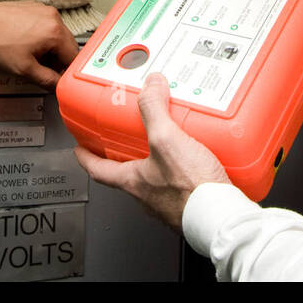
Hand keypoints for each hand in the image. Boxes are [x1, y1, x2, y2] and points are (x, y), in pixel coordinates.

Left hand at [0, 1, 78, 88]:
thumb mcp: (24, 69)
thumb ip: (47, 80)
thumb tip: (58, 85)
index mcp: (55, 31)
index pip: (74, 57)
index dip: (66, 71)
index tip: (58, 78)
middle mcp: (52, 16)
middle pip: (67, 44)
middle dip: (57, 59)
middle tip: (41, 69)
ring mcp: (42, 9)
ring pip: (56, 34)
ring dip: (49, 48)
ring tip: (29, 55)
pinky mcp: (33, 7)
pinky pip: (45, 25)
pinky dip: (41, 36)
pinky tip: (25, 44)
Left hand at [74, 73, 230, 229]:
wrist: (222, 216)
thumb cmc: (191, 190)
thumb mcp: (166, 140)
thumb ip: (154, 109)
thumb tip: (149, 86)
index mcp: (134, 181)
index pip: (99, 169)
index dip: (87, 157)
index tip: (80, 150)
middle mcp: (148, 195)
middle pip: (129, 172)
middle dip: (129, 154)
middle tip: (130, 138)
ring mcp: (170, 202)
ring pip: (157, 177)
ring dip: (161, 159)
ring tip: (173, 139)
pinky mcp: (192, 202)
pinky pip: (184, 182)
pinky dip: (187, 168)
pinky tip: (202, 155)